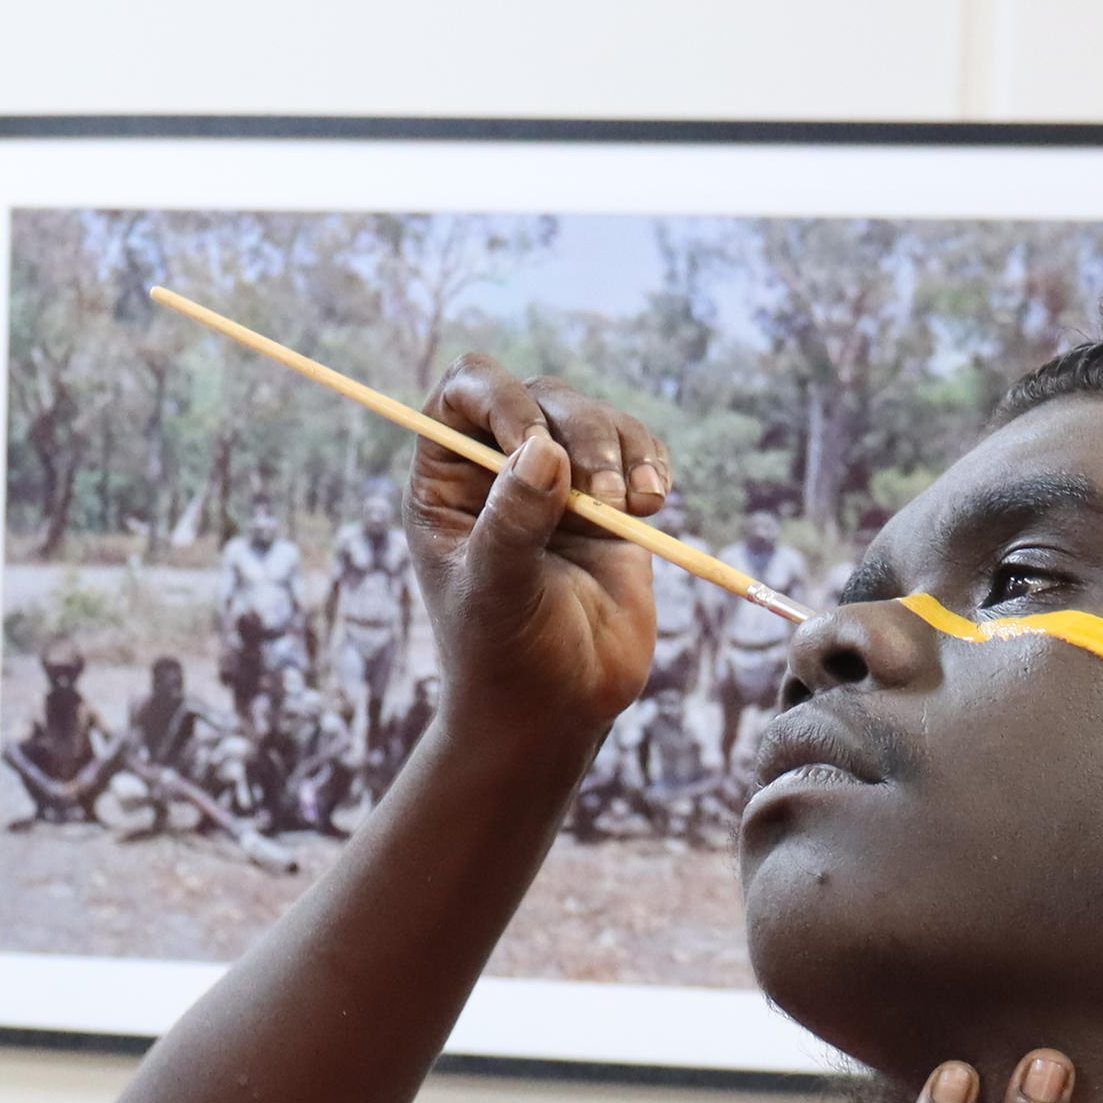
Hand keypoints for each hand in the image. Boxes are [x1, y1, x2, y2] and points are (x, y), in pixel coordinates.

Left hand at [407, 362, 667, 763]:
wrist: (558, 710)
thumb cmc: (504, 658)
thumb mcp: (497, 593)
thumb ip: (512, 523)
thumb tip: (542, 450)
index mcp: (447, 480)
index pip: (464, 392)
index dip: (501, 398)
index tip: (537, 443)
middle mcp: (499, 470)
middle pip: (541, 397)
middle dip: (581, 434)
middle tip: (602, 499)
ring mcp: (557, 484)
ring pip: (594, 418)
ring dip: (622, 451)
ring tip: (633, 511)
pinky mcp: (610, 506)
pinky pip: (636, 450)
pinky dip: (652, 465)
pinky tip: (655, 504)